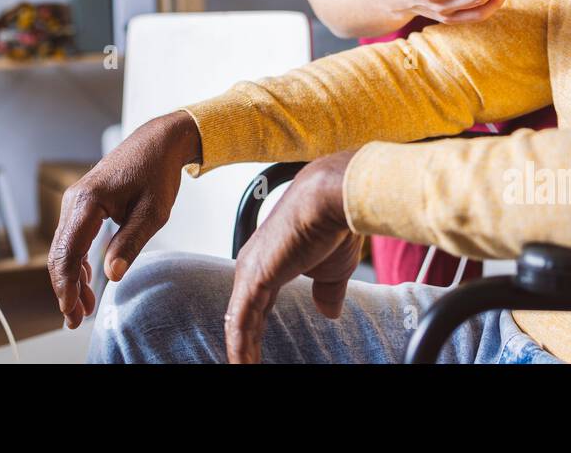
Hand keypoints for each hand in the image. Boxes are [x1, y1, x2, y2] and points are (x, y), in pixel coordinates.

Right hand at [46, 109, 199, 328]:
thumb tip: (111, 276)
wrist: (159, 141)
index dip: (66, 286)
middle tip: (76, 319)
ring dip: (71, 277)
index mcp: (88, 201)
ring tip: (84, 307)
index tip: (71, 312)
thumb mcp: (153, 212)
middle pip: (59, 253)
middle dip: (65, 288)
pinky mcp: (83, 203)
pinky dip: (77, 261)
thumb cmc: (158, 172)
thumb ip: (130, 243)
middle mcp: (74, 200)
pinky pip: (73, 237)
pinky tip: (87, 280)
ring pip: (64, 247)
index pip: (67, 252)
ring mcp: (76, 200)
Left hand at [226, 151, 360, 362]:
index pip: (256, 307)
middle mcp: (252, 266)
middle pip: (242, 316)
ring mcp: (249, 272)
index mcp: (268, 263)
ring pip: (238, 323)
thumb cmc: (332, 224)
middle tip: (248, 368)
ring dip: (241, 352)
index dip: (257, 333)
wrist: (332, 199)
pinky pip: (241, 323)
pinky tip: (243, 367)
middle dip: (245, 346)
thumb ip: (326, 291)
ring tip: (245, 372)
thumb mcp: (331, 269)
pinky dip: (241, 348)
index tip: (260, 356)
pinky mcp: (253, 278)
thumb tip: (329, 311)